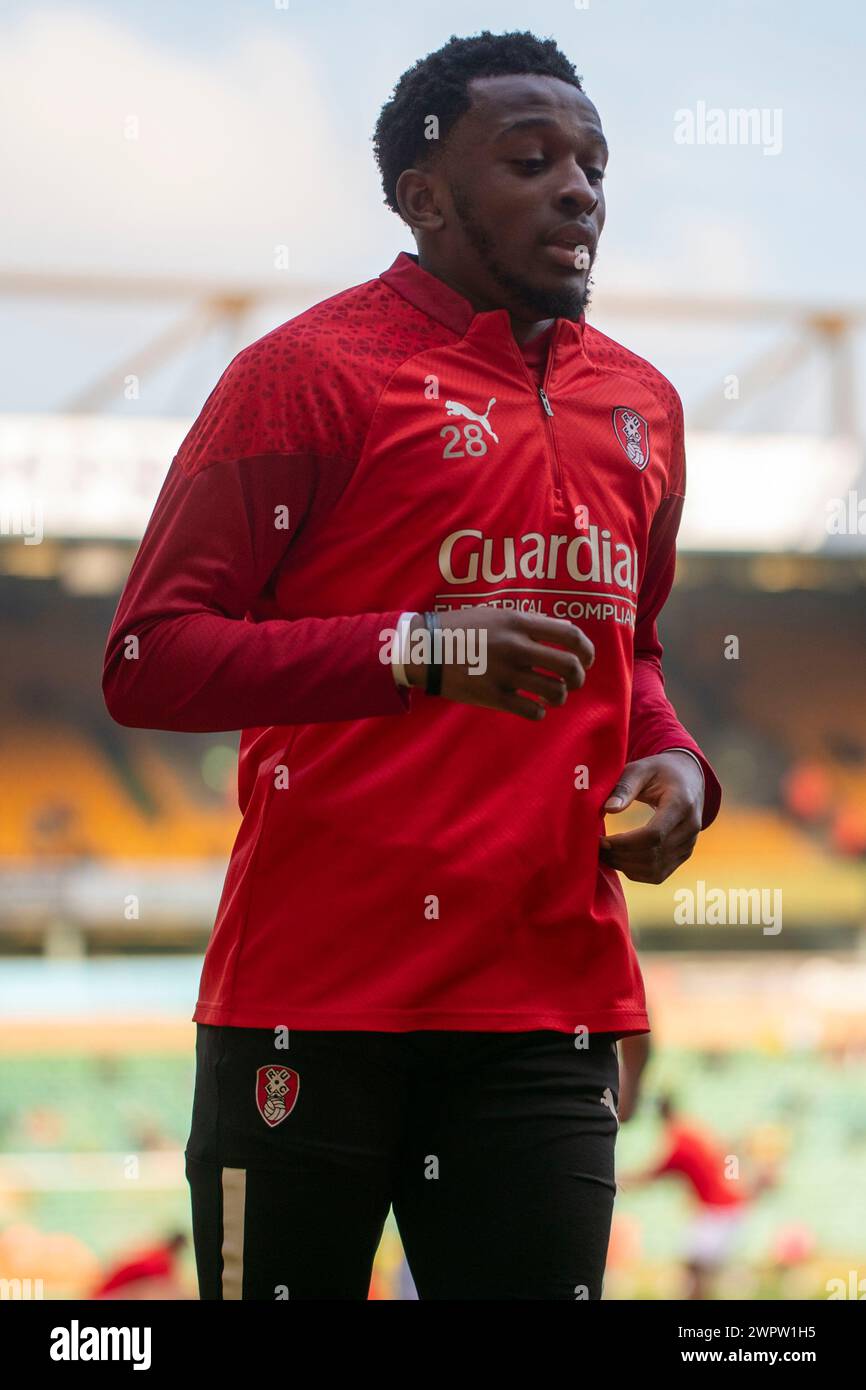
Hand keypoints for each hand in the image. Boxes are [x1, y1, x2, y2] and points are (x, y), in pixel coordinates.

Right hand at [406, 608, 594, 721]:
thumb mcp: (496, 614)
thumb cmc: (462, 629)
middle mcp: (517, 648)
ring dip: (559, 696)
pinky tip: (532, 707)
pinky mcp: (494, 697)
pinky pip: (533, 711)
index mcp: (519, 623)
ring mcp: (506, 674)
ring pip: (555, 692)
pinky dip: (539, 712)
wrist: (426, 650)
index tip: (586, 658)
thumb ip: (528, 622)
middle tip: (573, 681)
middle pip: (570, 666)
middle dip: (578, 677)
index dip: (587, 650)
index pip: (571, 635)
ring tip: (551, 695)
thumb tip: (563, 630)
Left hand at [599, 751, 703, 882]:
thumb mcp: (641, 769)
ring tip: (604, 854)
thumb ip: (624, 787)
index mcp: (681, 803)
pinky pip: (659, 874)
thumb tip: (608, 809)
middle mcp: (690, 827)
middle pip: (653, 855)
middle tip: (596, 849)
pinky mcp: (684, 854)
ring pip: (655, 870)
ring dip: (625, 867)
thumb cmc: (659, 771)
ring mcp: (689, 844)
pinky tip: (618, 860)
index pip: (654, 834)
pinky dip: (636, 873)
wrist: (688, 777)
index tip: (601, 840)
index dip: (624, 843)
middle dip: (620, 856)